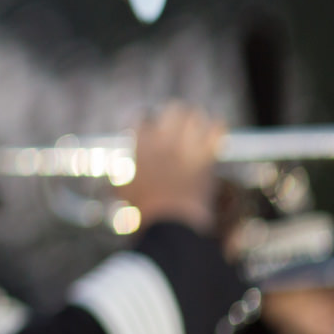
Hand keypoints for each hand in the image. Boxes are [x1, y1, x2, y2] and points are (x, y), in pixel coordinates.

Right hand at [121, 102, 223, 232]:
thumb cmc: (144, 210)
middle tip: (176, 125)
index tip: (150, 128)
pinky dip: (217, 127)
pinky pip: (216, 130)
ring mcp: (185, 148)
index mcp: (140, 145)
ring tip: (195, 127)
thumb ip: (121, 177)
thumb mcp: (124, 190)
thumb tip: (117, 179)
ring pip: (194, 116)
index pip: (143, 117)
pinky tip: (215, 129)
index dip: (147, 121)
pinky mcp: (205, 158)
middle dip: (175, 115)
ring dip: (195, 120)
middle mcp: (162, 141)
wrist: (172, 224)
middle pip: (173, 110)